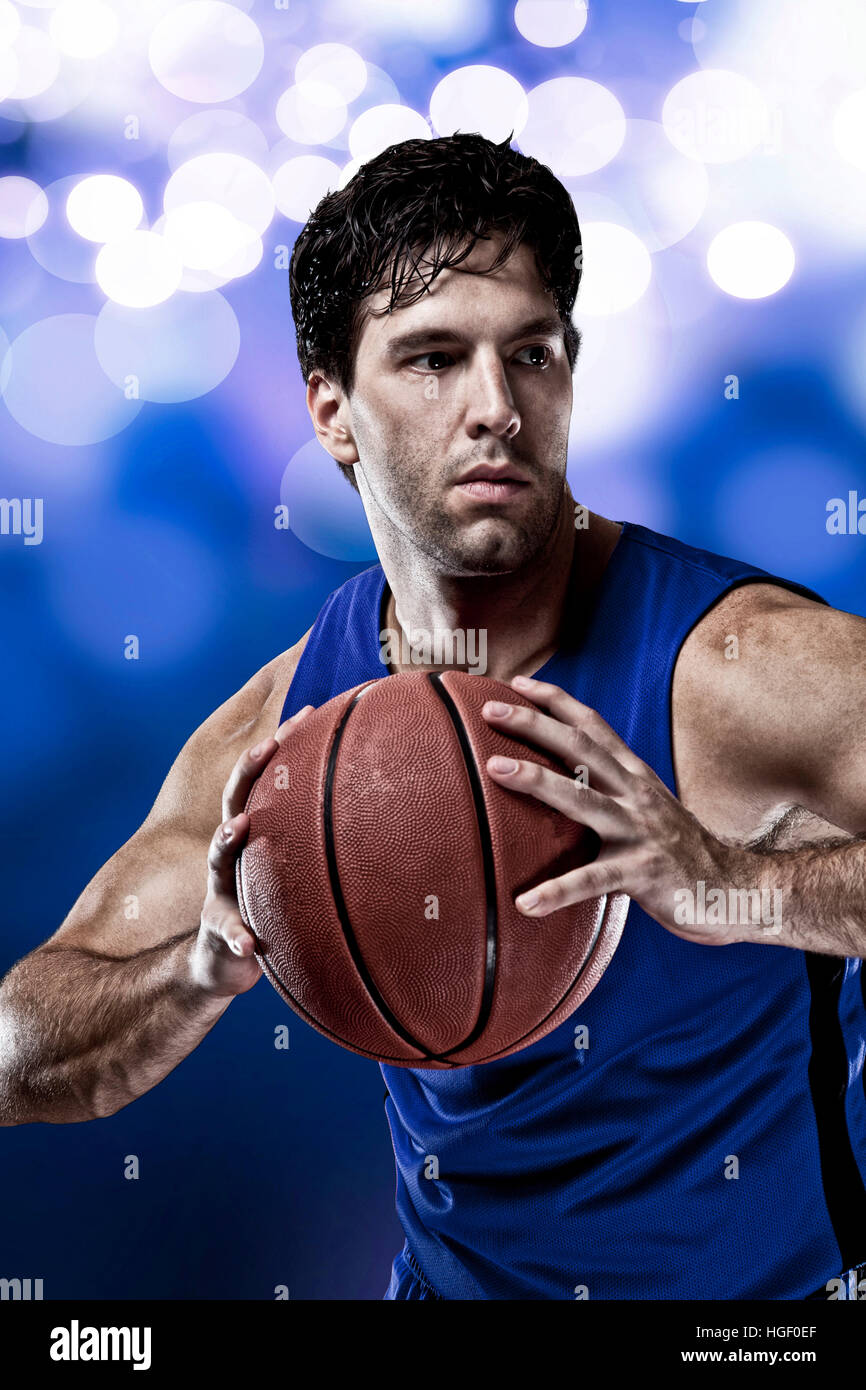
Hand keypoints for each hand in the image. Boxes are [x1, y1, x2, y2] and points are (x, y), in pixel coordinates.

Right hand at [190, 704, 314, 995]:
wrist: (223, 962)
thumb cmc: (268, 908)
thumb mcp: (292, 874)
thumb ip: (318, 848)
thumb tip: (381, 815)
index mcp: (253, 836)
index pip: (264, 782)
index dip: (281, 747)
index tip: (305, 715)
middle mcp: (232, 856)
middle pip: (234, 802)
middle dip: (248, 771)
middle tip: (269, 745)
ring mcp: (220, 891)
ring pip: (218, 860)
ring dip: (224, 843)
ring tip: (237, 828)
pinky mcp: (220, 931)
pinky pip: (229, 933)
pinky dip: (238, 936)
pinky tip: (250, 944)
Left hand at [482, 675, 757, 945]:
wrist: (737, 889)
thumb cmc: (680, 852)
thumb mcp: (646, 809)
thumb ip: (611, 791)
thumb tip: (562, 779)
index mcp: (633, 776)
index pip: (591, 725)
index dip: (554, 701)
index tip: (515, 683)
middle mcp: (635, 794)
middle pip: (580, 747)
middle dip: (534, 724)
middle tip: (489, 711)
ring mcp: (639, 831)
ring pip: (582, 798)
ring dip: (536, 780)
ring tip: (494, 769)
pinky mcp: (642, 872)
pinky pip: (593, 880)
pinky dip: (557, 891)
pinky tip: (525, 902)